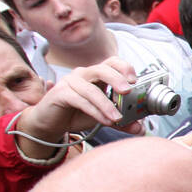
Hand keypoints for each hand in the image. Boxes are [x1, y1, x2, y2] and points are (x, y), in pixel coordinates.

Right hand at [16, 57, 139, 158]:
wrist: (51, 122)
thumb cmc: (78, 113)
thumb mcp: (104, 116)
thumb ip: (122, 122)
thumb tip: (140, 129)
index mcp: (97, 75)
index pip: (111, 62)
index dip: (124, 67)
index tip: (135, 80)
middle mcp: (83, 74)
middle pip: (101, 69)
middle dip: (116, 79)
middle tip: (127, 91)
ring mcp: (70, 82)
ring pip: (91, 89)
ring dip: (106, 105)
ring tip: (118, 118)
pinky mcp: (60, 93)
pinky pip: (79, 100)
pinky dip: (95, 111)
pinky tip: (104, 121)